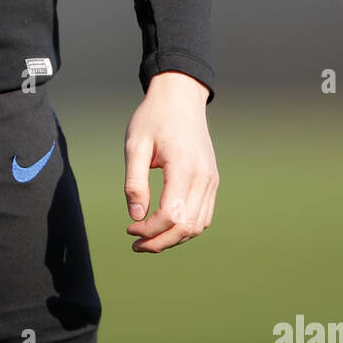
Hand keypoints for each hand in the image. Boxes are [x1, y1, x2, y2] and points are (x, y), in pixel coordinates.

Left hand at [123, 70, 217, 253]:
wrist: (180, 97)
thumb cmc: (153, 118)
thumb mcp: (135, 144)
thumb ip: (135, 182)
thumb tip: (136, 217)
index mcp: (184, 167)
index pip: (171, 215)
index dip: (149, 230)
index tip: (129, 229)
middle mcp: (204, 177)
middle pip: (187, 227)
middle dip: (160, 242)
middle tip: (136, 244)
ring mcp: (212, 180)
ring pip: (198, 225)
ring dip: (174, 238)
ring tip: (148, 238)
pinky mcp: (212, 180)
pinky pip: (204, 215)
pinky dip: (186, 227)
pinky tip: (165, 225)